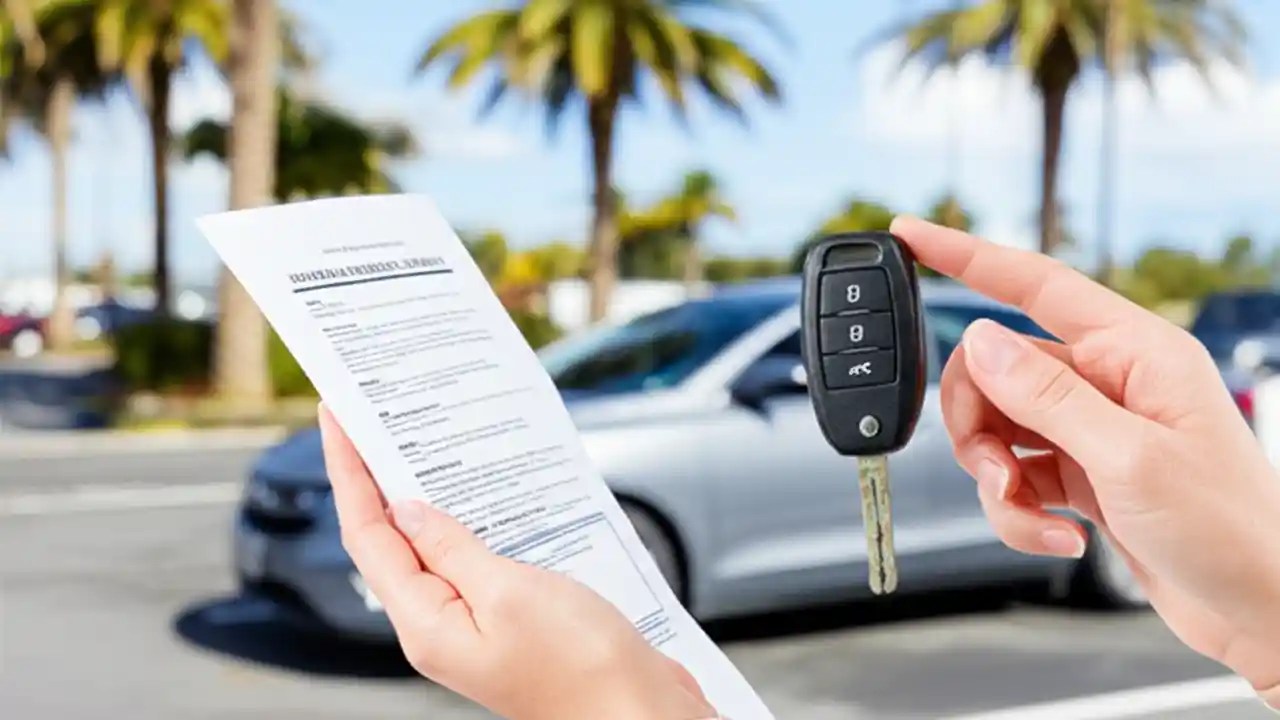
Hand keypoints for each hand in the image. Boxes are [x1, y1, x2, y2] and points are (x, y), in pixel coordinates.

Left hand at [317, 406, 717, 719]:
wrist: (639, 714)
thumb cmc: (583, 669)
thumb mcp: (510, 592)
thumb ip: (454, 548)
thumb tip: (408, 510)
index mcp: (426, 624)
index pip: (368, 535)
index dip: (348, 472)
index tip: (337, 418)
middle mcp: (440, 626)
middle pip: (389, 540)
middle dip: (375, 478)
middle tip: (368, 419)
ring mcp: (473, 625)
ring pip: (432, 548)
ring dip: (423, 496)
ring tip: (414, 442)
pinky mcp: (509, 620)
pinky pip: (473, 562)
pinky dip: (469, 523)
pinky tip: (481, 497)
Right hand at [892, 217, 1279, 706]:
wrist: (1259, 608)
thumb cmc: (1231, 528)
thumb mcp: (1129, 458)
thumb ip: (1046, 396)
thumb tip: (980, 338)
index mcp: (1134, 351)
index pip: (1035, 284)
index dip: (966, 256)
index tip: (912, 237)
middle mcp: (1110, 381)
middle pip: (996, 370)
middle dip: (978, 424)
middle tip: (994, 471)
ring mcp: (1092, 428)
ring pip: (999, 429)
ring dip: (998, 479)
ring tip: (1029, 514)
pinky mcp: (1082, 474)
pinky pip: (1017, 475)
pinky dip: (1018, 511)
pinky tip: (1056, 535)